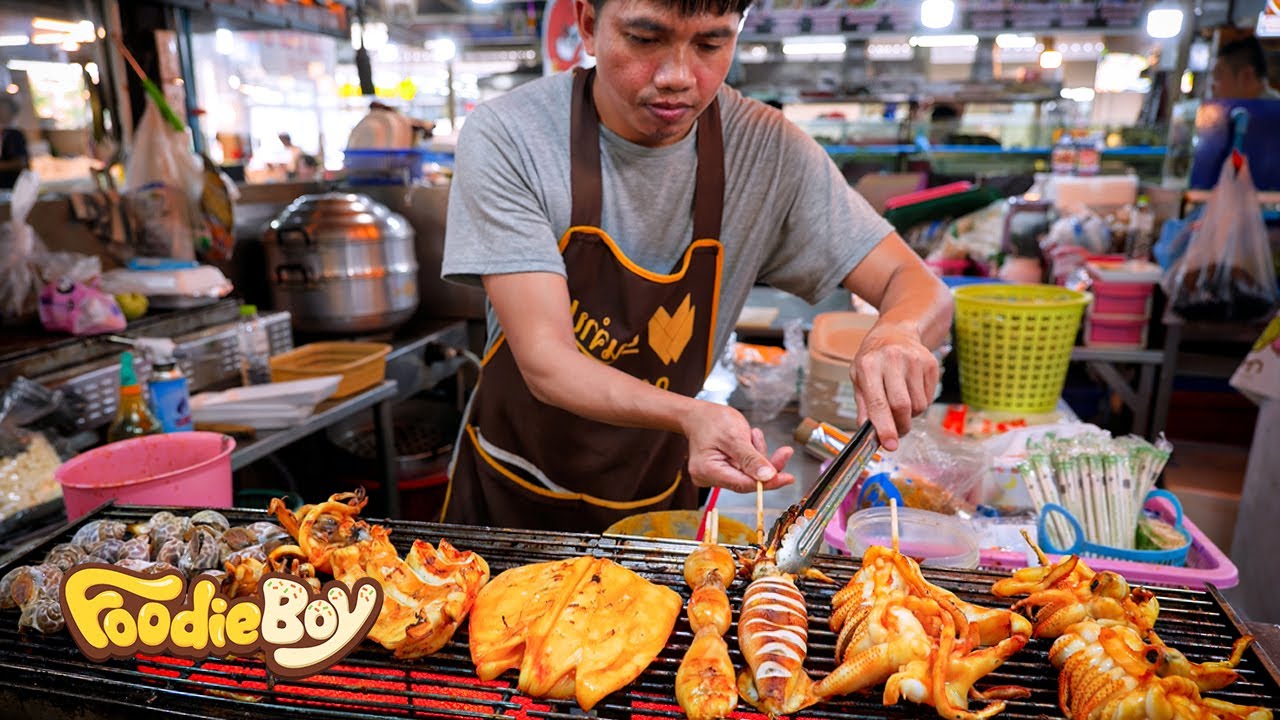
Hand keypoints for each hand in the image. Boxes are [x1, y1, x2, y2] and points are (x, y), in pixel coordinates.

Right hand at [681, 403, 794, 492]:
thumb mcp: (734, 436)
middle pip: (748, 480)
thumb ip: (751, 459)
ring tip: (752, 435)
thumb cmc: (712, 421)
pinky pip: (746, 469)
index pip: (743, 484)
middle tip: (785, 452)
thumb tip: (768, 477)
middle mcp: (709, 478)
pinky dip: (753, 455)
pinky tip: (749, 439)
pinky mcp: (724, 472)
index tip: (788, 478)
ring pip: (750, 474)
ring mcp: (716, 476)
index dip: (768, 483)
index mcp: (707, 471)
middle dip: (766, 464)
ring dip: (757, 455)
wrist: (700, 415)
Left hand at [852, 321, 939, 451]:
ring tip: (900, 402)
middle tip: (895, 433)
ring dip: (910, 415)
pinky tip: (910, 391)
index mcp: (869, 365)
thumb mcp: (858, 378)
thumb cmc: (872, 359)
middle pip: (902, 406)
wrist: (895, 332)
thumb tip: (867, 433)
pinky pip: (929, 398)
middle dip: (900, 426)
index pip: (878, 402)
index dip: (885, 427)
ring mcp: (914, 360)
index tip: (889, 445)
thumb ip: (863, 406)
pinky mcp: (931, 364)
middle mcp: (892, 360)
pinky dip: (920, 404)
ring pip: (918, 406)